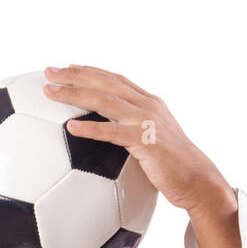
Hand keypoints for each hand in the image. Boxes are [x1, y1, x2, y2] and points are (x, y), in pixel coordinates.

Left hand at [42, 64, 234, 218]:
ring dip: (75, 94)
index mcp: (148, 102)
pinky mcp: (146, 141)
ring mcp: (147, 121)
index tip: (67, 67)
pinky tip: (70, 128)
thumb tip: (108, 134)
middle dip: (75, 74)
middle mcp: (147, 105)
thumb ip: (132, 130)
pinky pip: (112, 133)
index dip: (90, 71)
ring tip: (51, 93)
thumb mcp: (151, 139)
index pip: (114, 79)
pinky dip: (90, 129)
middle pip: (105, 83)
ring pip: (105, 101)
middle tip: (49, 72)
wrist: (197, 180)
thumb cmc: (172, 166)